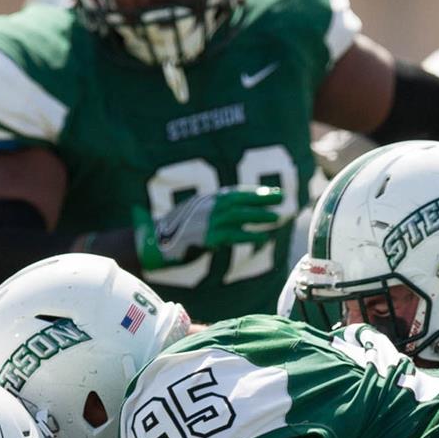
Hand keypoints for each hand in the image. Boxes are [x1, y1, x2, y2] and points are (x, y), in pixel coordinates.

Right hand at [130, 186, 286, 270]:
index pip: (236, 193)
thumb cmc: (176, 232)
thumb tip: (234, 214)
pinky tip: (263, 238)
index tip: (275, 193)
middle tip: (282, 198)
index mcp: (207, 200)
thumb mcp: (195, 215)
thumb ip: (213, 212)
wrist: (156, 244)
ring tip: (276, 217)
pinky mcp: (207, 238)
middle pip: (240, 200)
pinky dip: (249, 236)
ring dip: (259, 216)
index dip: (257, 192)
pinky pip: (233, 236)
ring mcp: (207, 222)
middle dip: (262, 198)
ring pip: (239, 216)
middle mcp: (208, 207)